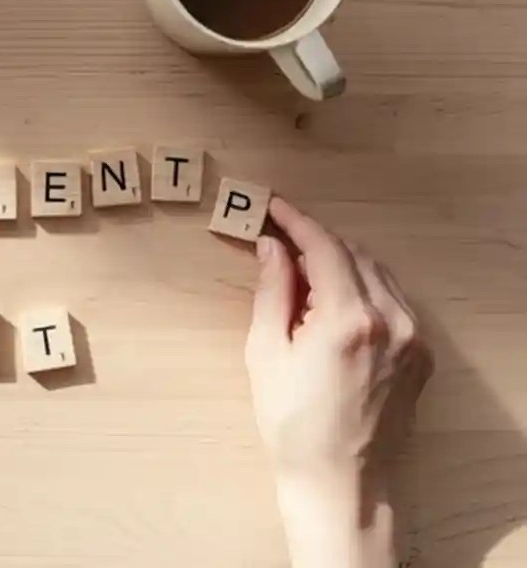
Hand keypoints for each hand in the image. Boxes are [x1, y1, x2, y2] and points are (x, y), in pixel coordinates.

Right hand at [247, 197, 432, 567]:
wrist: (341, 481)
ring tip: (304, 274)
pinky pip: (394, 303)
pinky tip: (335, 305)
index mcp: (349, 319)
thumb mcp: (266, 353)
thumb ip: (273, 292)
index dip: (297, 221)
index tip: (273, 207)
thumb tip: (273, 248)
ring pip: (378, 276)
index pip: (325, 247)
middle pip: (355, 255)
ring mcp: (415, 339)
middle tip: (280, 241)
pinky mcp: (422, 356)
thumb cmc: (292, 423)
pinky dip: (364, 290)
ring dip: (341, 264)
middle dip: (316, 242)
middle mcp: (392, 321)